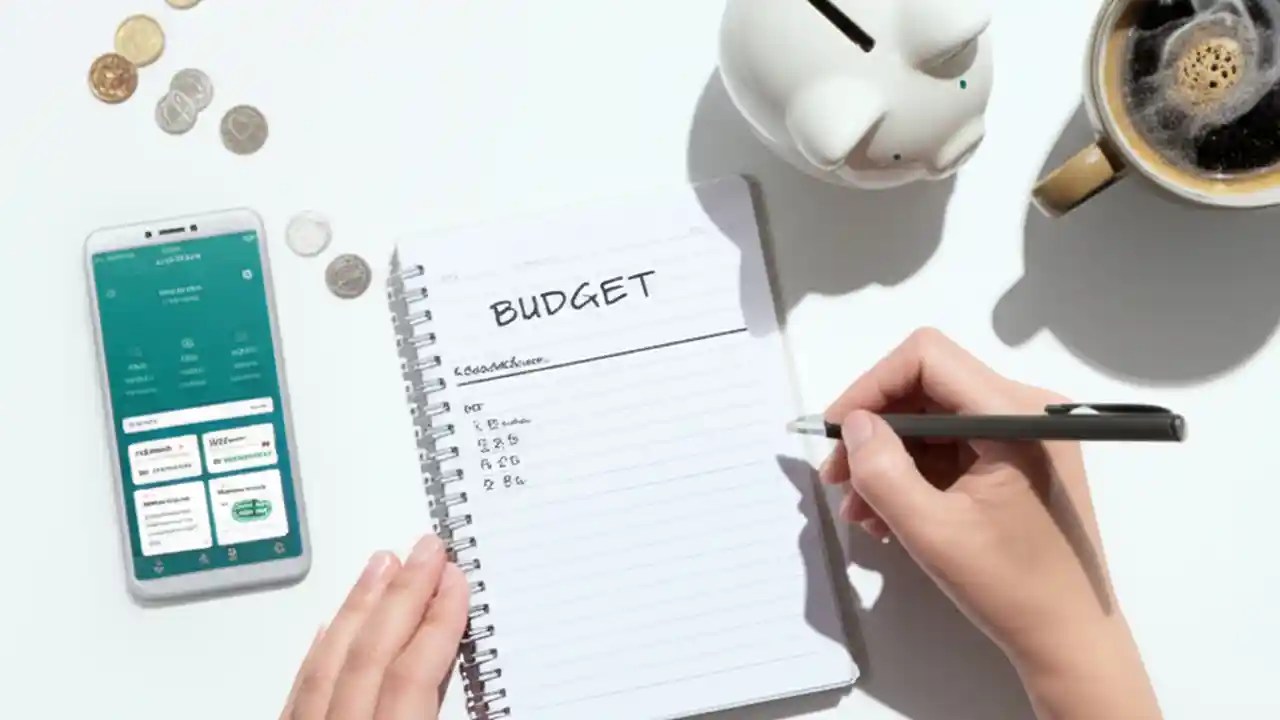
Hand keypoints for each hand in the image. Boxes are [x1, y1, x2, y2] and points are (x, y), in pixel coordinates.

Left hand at [281, 535, 468, 719]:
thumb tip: (478, 673)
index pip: (412, 675)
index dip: (437, 623)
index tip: (454, 581)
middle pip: (367, 657)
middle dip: (401, 597)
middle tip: (426, 552)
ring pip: (325, 666)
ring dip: (356, 609)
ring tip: (380, 566)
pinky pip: (296, 695)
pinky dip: (318, 655)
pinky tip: (328, 627)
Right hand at [821, 329, 1160, 718]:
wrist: (1070, 640)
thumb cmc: (1009, 586)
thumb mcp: (931, 530)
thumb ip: (883, 470)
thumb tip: (855, 424)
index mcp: (1015, 414)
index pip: (926, 358)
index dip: (871, 387)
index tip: (836, 434)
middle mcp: (1025, 409)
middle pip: (927, 387)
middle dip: (875, 430)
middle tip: (839, 481)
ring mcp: (1025, 435)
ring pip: (933, 420)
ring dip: (889, 459)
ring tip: (862, 513)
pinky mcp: (1019, 460)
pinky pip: (952, 446)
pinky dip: (915, 474)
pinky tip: (890, 516)